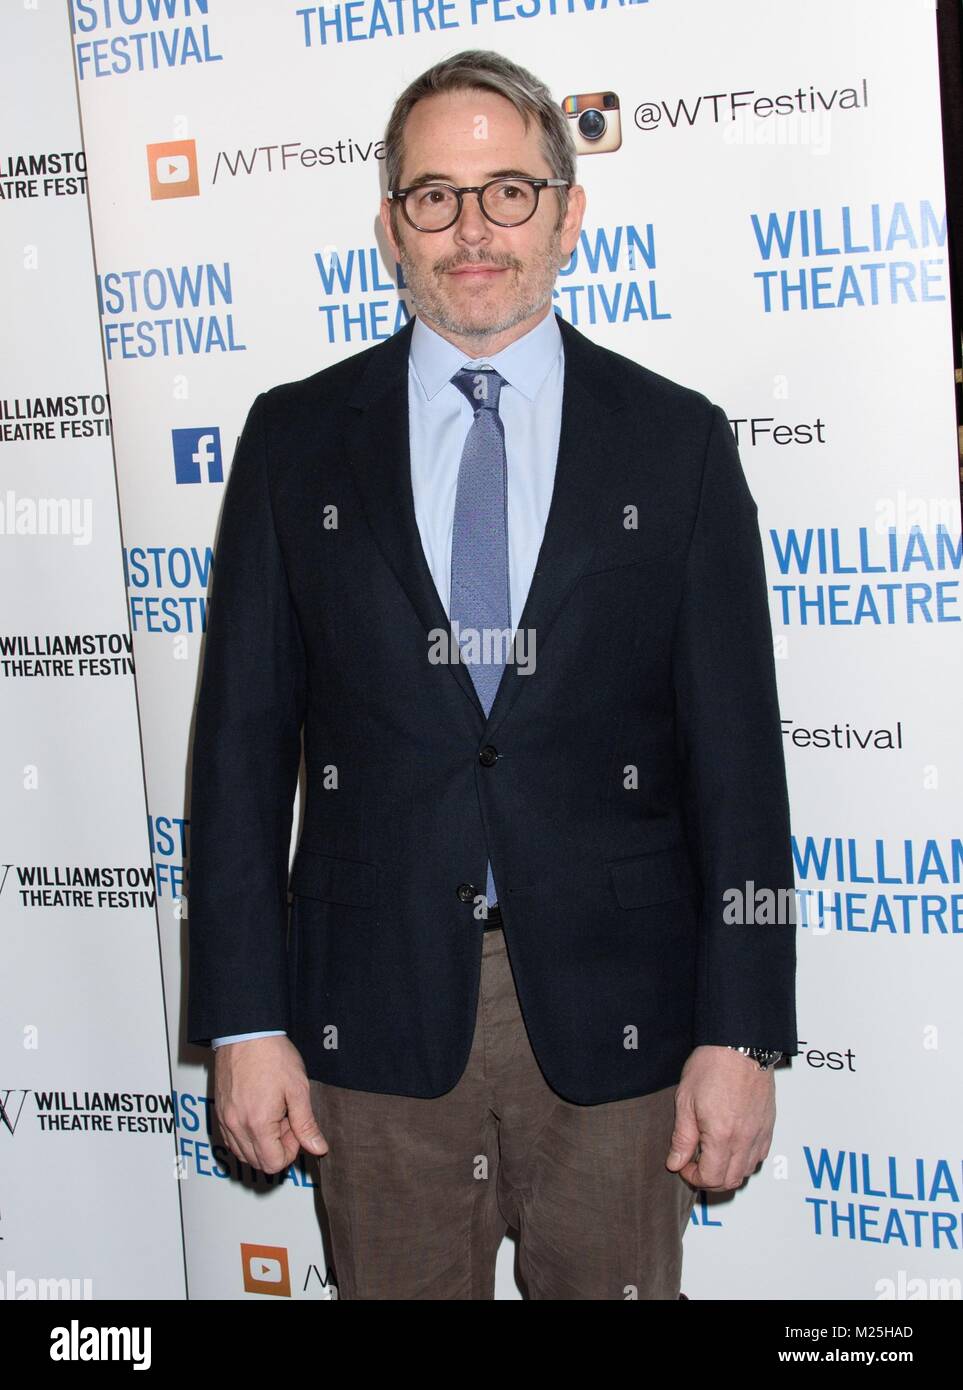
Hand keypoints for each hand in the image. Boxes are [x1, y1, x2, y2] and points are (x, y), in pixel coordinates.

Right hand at [214, 1035, 328, 1174]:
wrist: (246, 1033)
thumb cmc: (272, 1056)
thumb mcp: (298, 1089)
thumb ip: (306, 1124)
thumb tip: (318, 1148)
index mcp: (257, 1124)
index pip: (274, 1163)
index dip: (290, 1150)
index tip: (295, 1128)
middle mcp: (236, 1126)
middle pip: (257, 1162)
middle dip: (276, 1148)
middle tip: (286, 1120)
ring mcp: (225, 1120)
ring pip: (242, 1154)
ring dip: (261, 1143)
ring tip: (273, 1114)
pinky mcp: (219, 1112)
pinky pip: (231, 1139)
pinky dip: (246, 1136)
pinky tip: (259, 1113)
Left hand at [665, 1045, 776, 1190]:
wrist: (740, 1044)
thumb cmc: (711, 1066)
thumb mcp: (686, 1101)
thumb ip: (682, 1137)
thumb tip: (675, 1163)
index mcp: (722, 1136)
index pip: (710, 1178)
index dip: (693, 1177)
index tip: (683, 1164)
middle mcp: (745, 1140)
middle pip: (730, 1181)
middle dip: (709, 1179)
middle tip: (694, 1163)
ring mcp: (760, 1133)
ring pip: (747, 1171)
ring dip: (728, 1172)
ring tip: (712, 1154)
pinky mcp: (769, 1125)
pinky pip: (760, 1155)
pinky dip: (745, 1160)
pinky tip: (731, 1145)